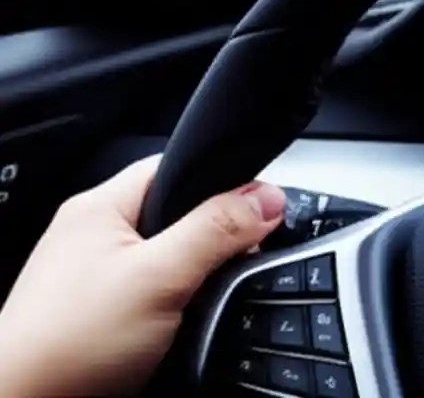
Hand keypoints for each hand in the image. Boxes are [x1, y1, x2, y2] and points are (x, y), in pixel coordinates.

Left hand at [0, 156, 285, 396]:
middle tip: (230, 267)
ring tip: (200, 302)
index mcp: (99, 207)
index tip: (260, 210)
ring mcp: (95, 277)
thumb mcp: (161, 277)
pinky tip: (181, 324)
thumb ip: (216, 230)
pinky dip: (177, 306)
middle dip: (213, 239)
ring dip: (196, 277)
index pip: (174, 167)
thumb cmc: (68, 344)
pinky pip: (157, 293)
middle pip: (178, 215)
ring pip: (170, 259)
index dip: (222, 182)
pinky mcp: (103, 314)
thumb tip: (267, 197)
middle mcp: (93, 237)